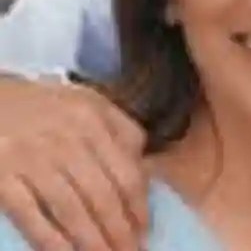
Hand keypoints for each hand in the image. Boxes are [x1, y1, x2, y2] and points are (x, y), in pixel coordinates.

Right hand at [0, 77, 146, 250]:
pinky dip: (49, 239)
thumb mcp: (90, 104)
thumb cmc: (47, 107)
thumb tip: (144, 174)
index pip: (125, 172)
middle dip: (119, 231)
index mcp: (93, 120)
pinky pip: (28, 215)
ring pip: (69, 209)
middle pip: (101, 195)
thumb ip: (122, 132)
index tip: (145, 231)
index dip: (138, 208)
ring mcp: (30, 159)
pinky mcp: (1, 176)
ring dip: (91, 241)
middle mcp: (65, 139)